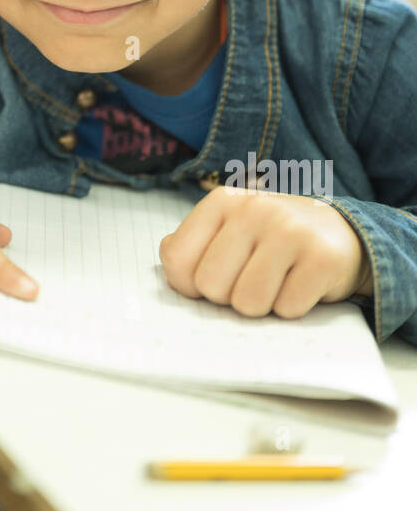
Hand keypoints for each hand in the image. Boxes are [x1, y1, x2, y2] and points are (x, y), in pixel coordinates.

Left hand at [159, 185, 372, 318]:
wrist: (340, 233)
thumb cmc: (271, 238)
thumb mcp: (228, 229)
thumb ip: (192, 244)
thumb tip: (170, 259)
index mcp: (222, 202)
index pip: (178, 260)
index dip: (191, 284)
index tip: (216, 276)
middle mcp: (254, 209)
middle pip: (211, 286)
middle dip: (229, 296)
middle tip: (252, 279)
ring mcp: (290, 230)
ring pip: (248, 303)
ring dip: (261, 305)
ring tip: (276, 282)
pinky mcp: (322, 257)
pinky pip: (287, 309)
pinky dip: (292, 308)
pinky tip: (301, 284)